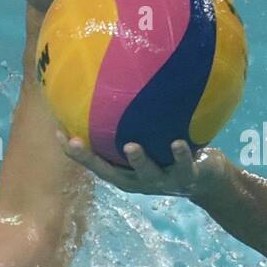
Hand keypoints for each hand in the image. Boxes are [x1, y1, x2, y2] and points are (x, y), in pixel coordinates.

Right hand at [60, 135, 231, 200]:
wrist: (208, 179)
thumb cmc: (173, 153)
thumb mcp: (154, 139)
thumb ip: (136, 122)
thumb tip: (119, 85)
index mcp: (125, 172)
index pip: (94, 162)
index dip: (74, 152)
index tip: (58, 133)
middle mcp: (138, 180)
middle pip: (109, 173)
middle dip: (90, 160)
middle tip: (74, 143)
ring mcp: (161, 181)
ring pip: (146, 173)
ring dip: (138, 160)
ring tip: (130, 146)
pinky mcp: (186, 179)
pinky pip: (183, 166)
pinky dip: (180, 154)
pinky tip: (177, 142)